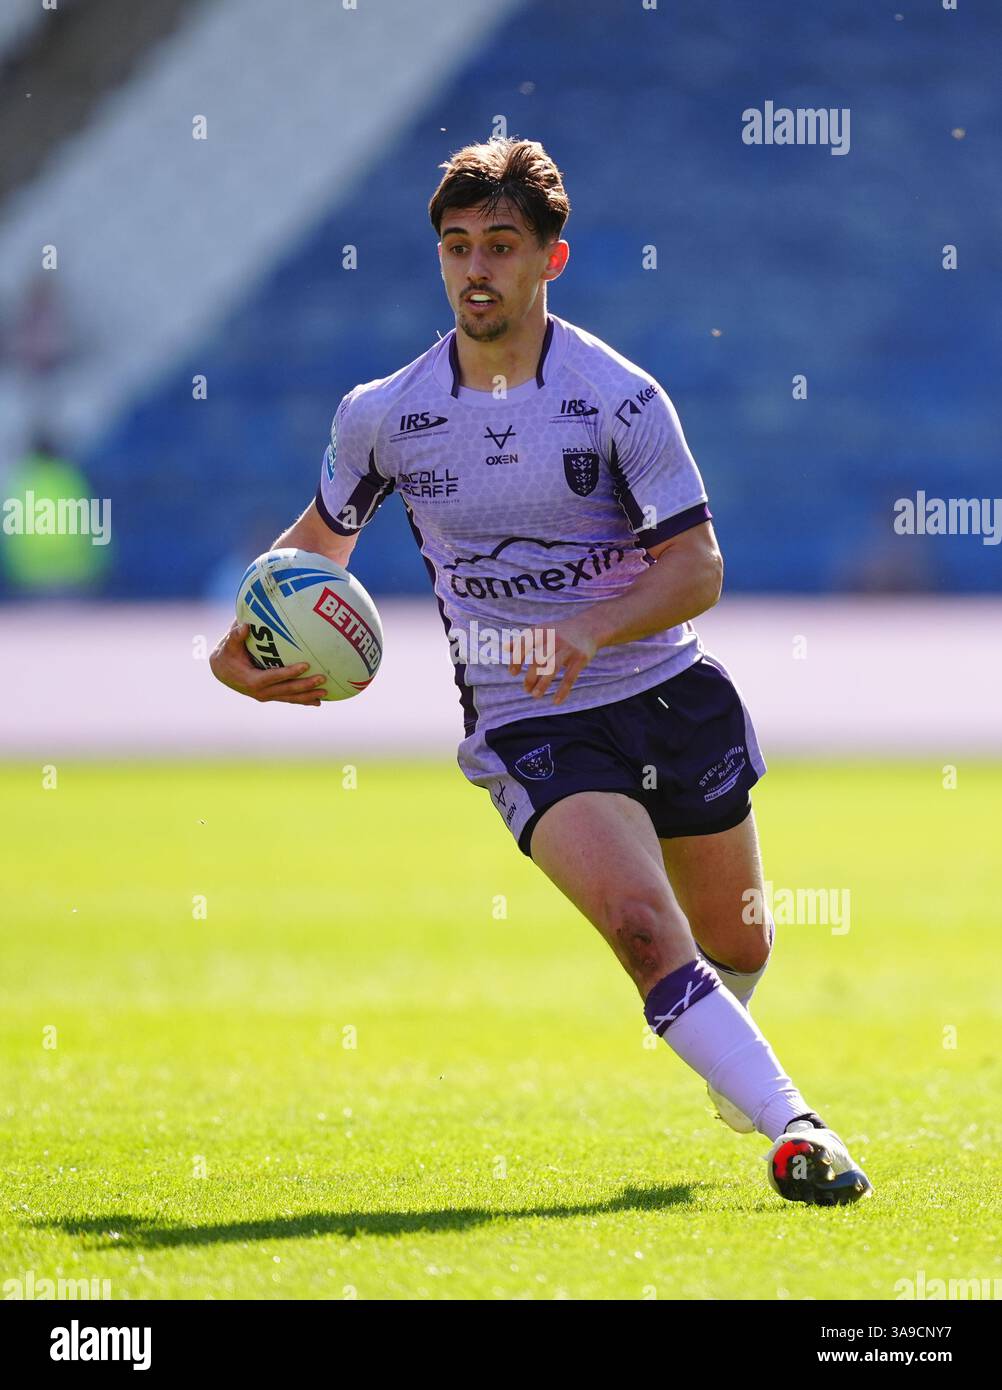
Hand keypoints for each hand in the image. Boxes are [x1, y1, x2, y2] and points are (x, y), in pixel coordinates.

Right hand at [209, 622, 327, 704]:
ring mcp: (267, 696)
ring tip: (325, 692)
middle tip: (322, 678)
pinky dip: (303, 700)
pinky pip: (289, 699)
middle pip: (287, 690)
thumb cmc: (227, 654)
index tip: (305, 665)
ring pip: (290, 697)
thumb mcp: (229, 645)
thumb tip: (244, 626)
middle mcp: (260, 692)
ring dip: (308, 696)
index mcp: (252, 680)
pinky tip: (318, 701)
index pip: (274, 677)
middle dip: (305, 685)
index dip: (289, 672)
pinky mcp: (271, 696)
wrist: (222, 672)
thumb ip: (236, 636)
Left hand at [508, 614, 601, 704]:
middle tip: (526, 689)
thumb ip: (524, 639)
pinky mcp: (580, 658)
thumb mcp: (542, 630)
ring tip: (535, 695)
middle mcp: (555, 639)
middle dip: (530, 677)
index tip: (512, 673)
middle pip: (538, 660)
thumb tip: (505, 648)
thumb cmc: (560, 631)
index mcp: (543, 631)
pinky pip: (570, 677)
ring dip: (542, 684)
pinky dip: (563, 691)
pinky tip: (556, 701)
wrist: (589, 627)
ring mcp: (568, 649)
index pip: (525, 645)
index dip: (517, 660)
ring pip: (552, 669)